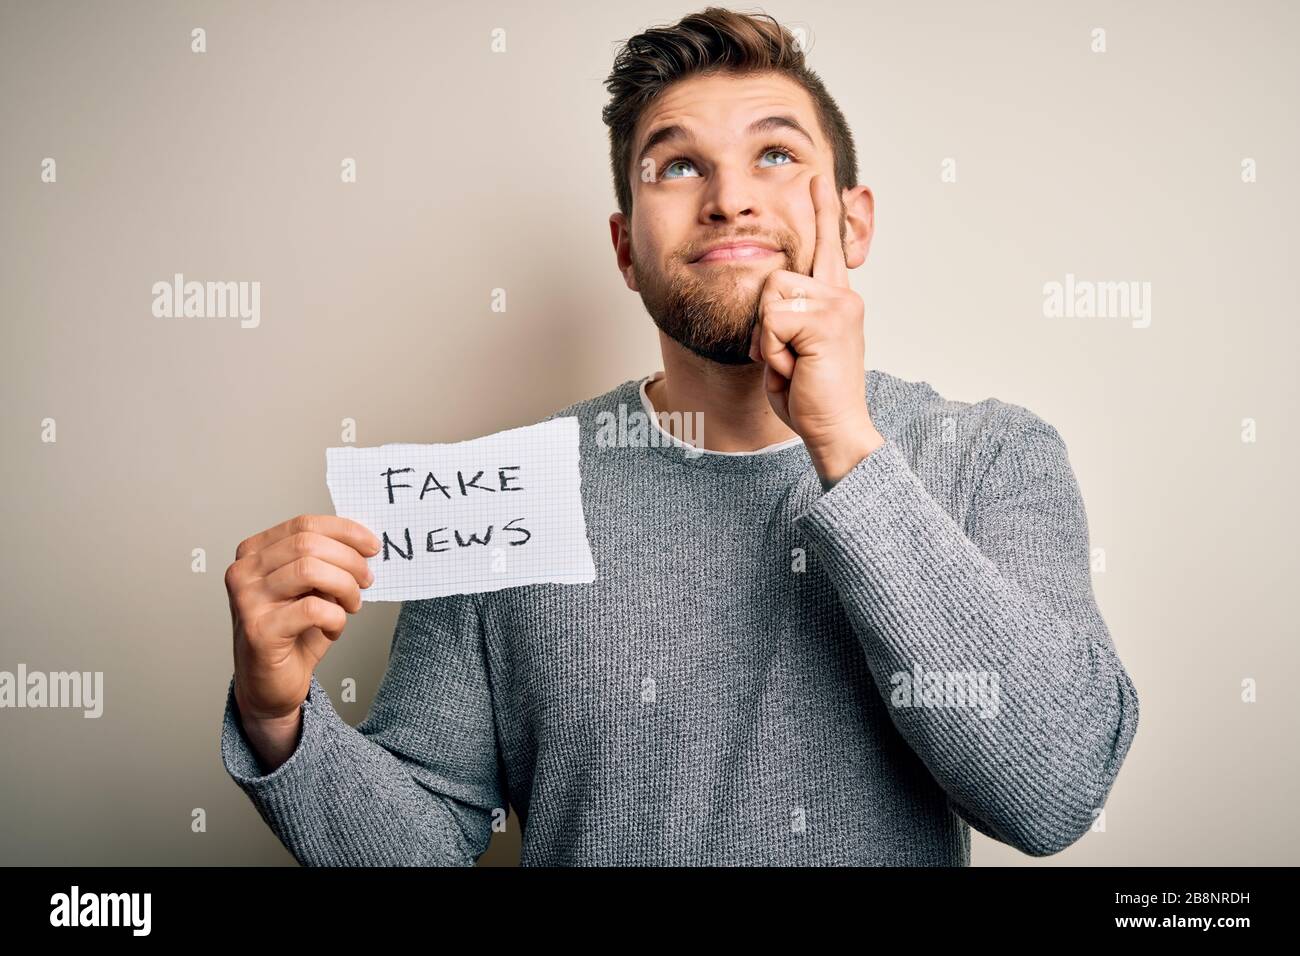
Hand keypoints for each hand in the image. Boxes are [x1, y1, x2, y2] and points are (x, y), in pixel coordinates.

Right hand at [225, 514, 379, 722]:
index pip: (303, 525)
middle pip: (307, 543)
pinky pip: (313, 608)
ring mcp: (246, 601)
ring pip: (309, 570)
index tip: (372, 545)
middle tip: (367, 579)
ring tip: (352, 604)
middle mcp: (243, 572)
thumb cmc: (294, 633)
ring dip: (345, 586)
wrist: (271, 684)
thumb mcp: (312, 589)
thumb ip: (327, 562)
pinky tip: (334, 628)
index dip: (344, 531)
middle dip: (349, 559)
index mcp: (254, 553)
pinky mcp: (259, 630)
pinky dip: (336, 617)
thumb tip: (364, 544)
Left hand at [749, 173, 884, 484]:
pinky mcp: (829, 320)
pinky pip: (771, 321)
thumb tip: (770, 293)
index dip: (822, 210)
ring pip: (769, 298)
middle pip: (773, 278)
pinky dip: (771, 351)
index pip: (826, 246)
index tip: (818, 175)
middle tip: (790, 362)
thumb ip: (784, 319)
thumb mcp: (789, 350)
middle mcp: (842, 295)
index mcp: (834, 300)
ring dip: (766, 342)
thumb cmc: (809, 397)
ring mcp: (840, 305)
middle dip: (765, 328)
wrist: (834, 431)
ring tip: (792, 366)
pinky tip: (795, 369)